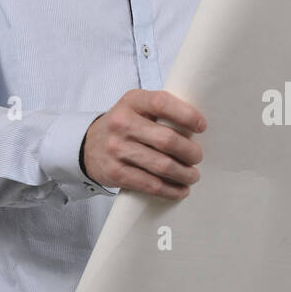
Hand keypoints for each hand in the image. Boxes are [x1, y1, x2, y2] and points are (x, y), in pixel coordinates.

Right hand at [82, 88, 205, 198]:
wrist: (88, 146)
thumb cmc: (124, 125)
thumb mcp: (137, 107)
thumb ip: (161, 110)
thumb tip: (197, 127)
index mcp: (132, 101)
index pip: (161, 103)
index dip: (186, 115)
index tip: (202, 127)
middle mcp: (122, 123)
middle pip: (166, 140)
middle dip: (190, 152)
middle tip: (198, 156)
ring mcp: (117, 149)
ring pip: (162, 166)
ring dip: (184, 174)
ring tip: (193, 175)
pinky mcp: (116, 173)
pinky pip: (150, 185)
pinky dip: (170, 190)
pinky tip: (181, 190)